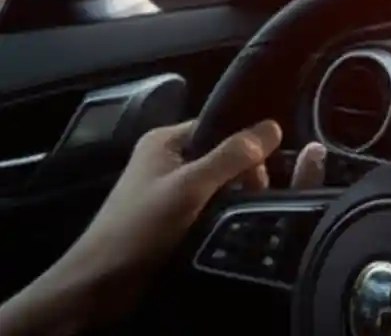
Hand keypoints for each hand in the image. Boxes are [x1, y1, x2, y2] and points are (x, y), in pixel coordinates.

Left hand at [0, 120, 325, 335]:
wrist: (100, 282)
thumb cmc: (140, 227)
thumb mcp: (190, 186)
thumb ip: (231, 156)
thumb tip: (274, 126)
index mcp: (165, 140)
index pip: (220, 126)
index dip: (246, 145)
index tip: (263, 174)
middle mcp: (166, 159)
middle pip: (222, 155)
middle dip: (243, 176)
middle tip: (251, 200)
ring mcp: (167, 189)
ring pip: (218, 184)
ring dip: (233, 198)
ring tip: (242, 217)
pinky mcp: (171, 217)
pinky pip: (209, 206)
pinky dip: (222, 215)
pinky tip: (230, 227)